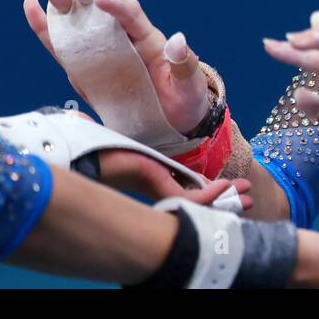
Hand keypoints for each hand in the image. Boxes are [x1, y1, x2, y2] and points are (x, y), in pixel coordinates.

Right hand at [24, 0, 209, 134]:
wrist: (172, 123)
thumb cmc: (184, 100)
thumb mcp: (191, 86)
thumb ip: (184, 65)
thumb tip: (177, 41)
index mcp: (148, 39)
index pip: (131, 15)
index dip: (117, 6)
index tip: (103, 0)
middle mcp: (121, 38)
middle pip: (96, 6)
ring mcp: (101, 51)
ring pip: (76, 19)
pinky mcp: (84, 68)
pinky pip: (61, 46)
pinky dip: (45, 26)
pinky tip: (31, 5)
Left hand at [58, 107, 252, 205]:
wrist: (71, 153)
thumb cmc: (81, 145)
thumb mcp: (101, 134)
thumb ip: (101, 129)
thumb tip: (79, 117)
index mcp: (143, 174)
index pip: (178, 186)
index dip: (201, 189)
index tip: (221, 187)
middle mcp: (152, 184)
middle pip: (191, 197)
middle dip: (220, 198)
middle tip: (245, 198)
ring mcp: (155, 188)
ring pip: (195, 202)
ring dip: (222, 198)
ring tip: (247, 197)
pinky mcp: (154, 186)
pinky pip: (188, 198)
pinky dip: (208, 195)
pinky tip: (225, 190)